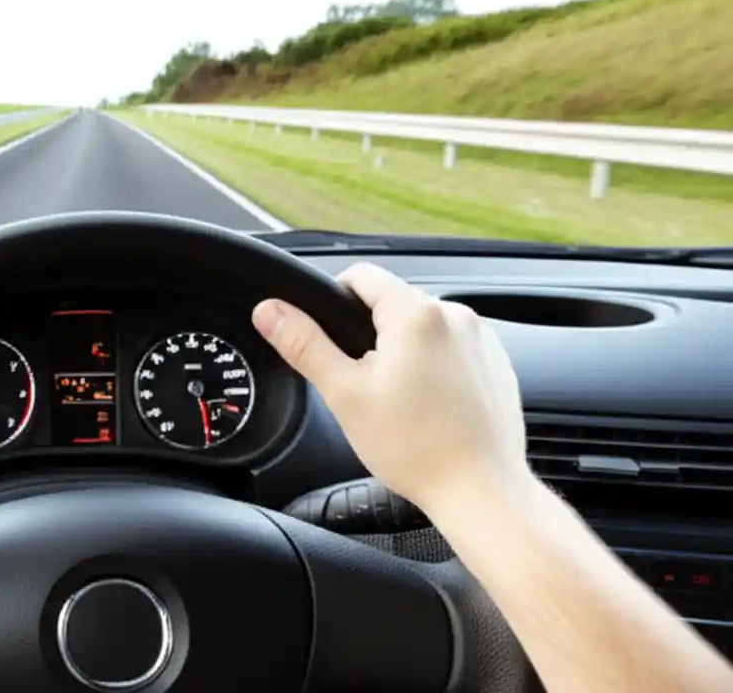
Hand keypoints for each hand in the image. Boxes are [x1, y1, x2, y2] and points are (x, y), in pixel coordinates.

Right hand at [251, 263, 530, 512]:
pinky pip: (453, 351)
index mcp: (415, 313)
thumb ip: (304, 344)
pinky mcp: (496, 364)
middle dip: (371, 337)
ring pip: (423, 330)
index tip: (330, 338)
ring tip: (401, 403)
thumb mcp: (344, 394)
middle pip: (393, 305)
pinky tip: (430, 408)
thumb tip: (270, 311)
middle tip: (364, 386)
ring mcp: (481, 339)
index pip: (361, 276)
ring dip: (405, 353)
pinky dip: (436, 370)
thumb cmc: (416, 448)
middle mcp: (455, 316)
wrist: (480, 490)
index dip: (335, 301)